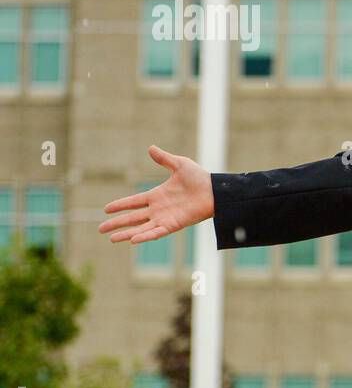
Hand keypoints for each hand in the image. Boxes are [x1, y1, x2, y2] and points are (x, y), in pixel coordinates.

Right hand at [99, 145, 213, 244]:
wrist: (215, 190)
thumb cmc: (200, 178)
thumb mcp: (179, 165)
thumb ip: (164, 158)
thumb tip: (150, 148)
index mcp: (157, 195)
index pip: (133, 202)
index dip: (120, 205)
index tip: (106, 210)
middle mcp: (158, 209)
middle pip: (132, 218)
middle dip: (116, 223)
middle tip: (100, 229)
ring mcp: (165, 218)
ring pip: (140, 228)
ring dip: (126, 233)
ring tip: (111, 238)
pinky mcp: (174, 225)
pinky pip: (156, 232)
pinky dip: (145, 236)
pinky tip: (132, 239)